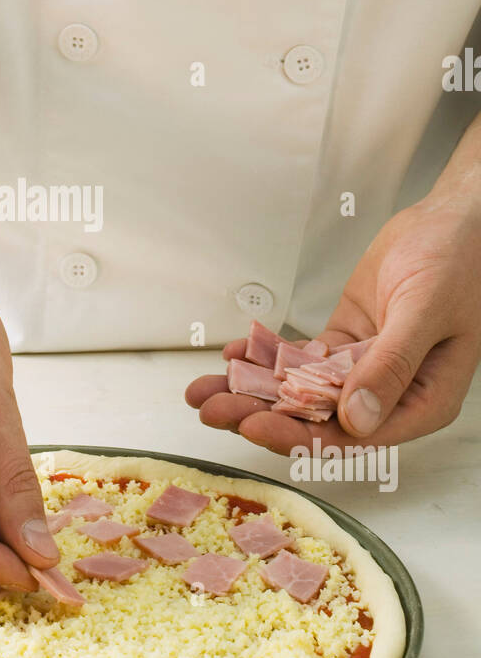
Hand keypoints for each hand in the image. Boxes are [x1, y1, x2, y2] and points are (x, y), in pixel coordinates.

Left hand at [185, 193, 480, 454]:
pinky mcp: (346, 342)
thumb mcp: (425, 312)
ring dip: (253, 391)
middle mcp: (390, 393)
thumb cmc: (459, 262)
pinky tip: (231, 358)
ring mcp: (364, 368)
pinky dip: (265, 360)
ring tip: (203, 391)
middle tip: (211, 409)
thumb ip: (392, 364)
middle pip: (317, 418)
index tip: (254, 426)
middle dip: (260, 414)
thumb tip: (357, 419)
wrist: (456, 220)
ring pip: (301, 391)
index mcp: (422, 401)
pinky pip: (300, 360)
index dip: (300, 436)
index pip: (353, 436)